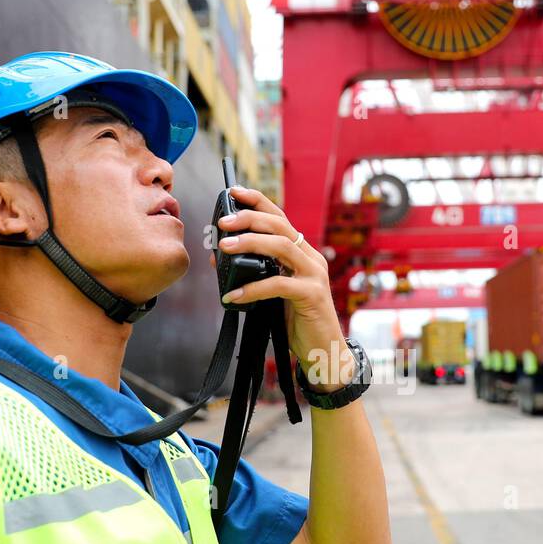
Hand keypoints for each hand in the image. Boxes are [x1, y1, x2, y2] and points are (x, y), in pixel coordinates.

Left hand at [213, 186, 353, 391]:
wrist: (323, 351)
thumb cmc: (297, 321)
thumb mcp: (273, 292)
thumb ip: (254, 272)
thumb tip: (219, 257)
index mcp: (303, 253)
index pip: (280, 218)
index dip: (258, 201)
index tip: (235, 191)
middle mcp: (311, 258)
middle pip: (280, 225)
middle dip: (250, 218)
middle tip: (223, 222)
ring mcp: (314, 275)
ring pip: (281, 247)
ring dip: (250, 243)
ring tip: (224, 247)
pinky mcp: (312, 295)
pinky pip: (278, 284)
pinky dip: (252, 289)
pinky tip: (233, 296)